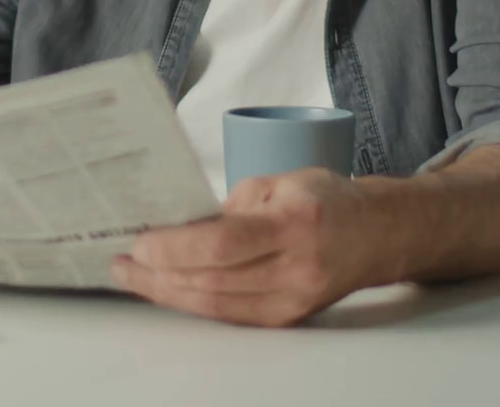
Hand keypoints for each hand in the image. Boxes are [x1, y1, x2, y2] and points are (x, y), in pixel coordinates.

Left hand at [112, 167, 389, 326]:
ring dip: (168, 293)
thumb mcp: (281, 182)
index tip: (140, 243)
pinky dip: (194, 304)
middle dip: (159, 275)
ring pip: (217, 305)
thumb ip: (233, 205)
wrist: (377, 236)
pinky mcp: (288, 318)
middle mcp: (297, 267)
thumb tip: (182, 227)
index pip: (224, 244)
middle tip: (122, 264)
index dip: (175, 248)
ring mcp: (293, 300)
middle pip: (214, 280)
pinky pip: (230, 316)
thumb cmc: (328, 200)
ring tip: (133, 279)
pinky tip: (169, 291)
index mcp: (295, 222)